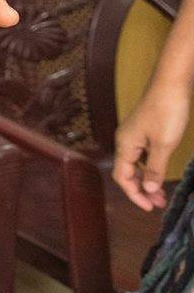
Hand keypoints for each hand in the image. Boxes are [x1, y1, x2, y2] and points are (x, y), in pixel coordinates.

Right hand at [115, 87, 189, 210]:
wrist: (171, 84)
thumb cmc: (166, 112)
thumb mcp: (164, 144)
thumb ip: (154, 169)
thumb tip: (148, 189)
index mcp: (124, 145)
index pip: (122, 177)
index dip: (134, 195)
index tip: (151, 208)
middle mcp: (124, 141)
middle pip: (127, 172)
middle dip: (141, 190)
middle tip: (158, 204)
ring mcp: (133, 135)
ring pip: (135, 164)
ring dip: (146, 180)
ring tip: (160, 193)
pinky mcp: (143, 130)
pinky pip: (141, 155)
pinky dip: (149, 168)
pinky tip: (159, 172)